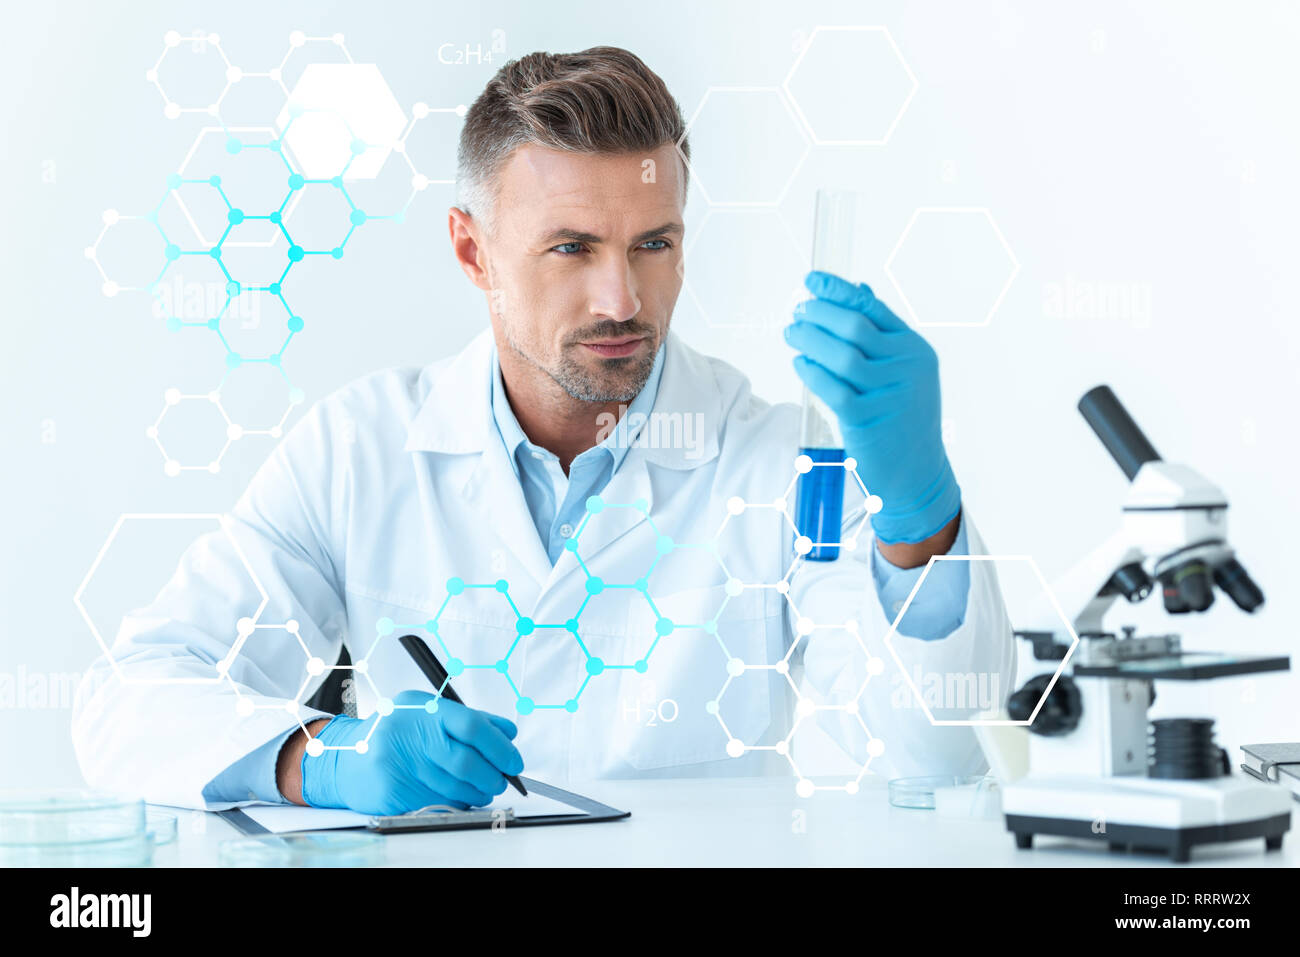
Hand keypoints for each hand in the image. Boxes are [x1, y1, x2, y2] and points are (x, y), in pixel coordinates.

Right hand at [300, 690, 524, 814]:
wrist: (345, 758)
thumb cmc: (395, 733)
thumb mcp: (426, 712)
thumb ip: (468, 719)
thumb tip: (508, 733)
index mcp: (421, 707)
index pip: (472, 725)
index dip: (499, 747)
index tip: (514, 761)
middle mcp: (408, 733)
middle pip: (466, 761)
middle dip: (493, 775)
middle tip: (502, 780)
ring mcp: (397, 763)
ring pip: (455, 787)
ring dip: (478, 793)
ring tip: (483, 790)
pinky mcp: (392, 791)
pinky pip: (438, 803)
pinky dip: (458, 803)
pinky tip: (459, 797)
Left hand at [785, 270, 960, 544]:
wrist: (918, 474)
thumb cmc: (903, 420)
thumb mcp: (905, 374)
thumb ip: (883, 334)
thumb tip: (860, 289)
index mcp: (915, 350)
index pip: (873, 309)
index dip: (838, 291)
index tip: (811, 280)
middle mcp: (907, 368)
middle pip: (855, 327)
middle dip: (820, 313)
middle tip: (798, 312)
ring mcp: (890, 394)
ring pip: (842, 355)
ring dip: (810, 340)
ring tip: (792, 333)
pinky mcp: (869, 421)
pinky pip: (833, 389)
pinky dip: (812, 372)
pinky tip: (800, 365)